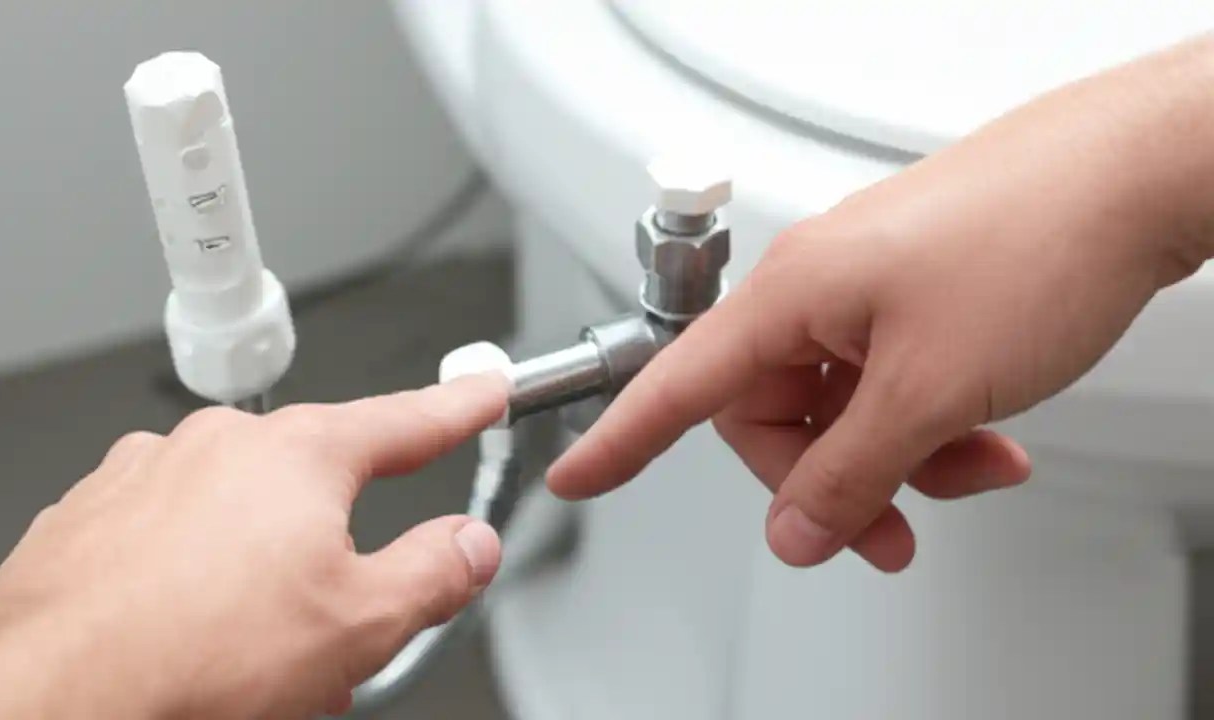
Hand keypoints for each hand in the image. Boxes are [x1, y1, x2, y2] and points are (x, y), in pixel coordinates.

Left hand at [0, 374, 507, 718]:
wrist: (50, 693)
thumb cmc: (190, 655)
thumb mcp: (359, 625)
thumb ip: (434, 573)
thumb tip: (470, 545)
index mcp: (301, 454)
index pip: (407, 421)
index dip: (457, 407)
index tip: (482, 391)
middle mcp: (224, 445)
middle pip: (317, 485)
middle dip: (337, 548)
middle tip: (335, 620)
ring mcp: (152, 472)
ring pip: (242, 518)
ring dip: (264, 570)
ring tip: (252, 650)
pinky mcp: (96, 512)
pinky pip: (174, 534)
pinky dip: (195, 575)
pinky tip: (191, 632)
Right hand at [548, 36, 1213, 571]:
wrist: (1139, 173)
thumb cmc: (1037, 238)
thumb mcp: (929, 390)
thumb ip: (850, 472)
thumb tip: (796, 529)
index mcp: (791, 294)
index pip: (678, 382)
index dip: (621, 438)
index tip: (577, 474)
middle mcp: (818, 285)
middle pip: (774, 412)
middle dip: (829, 478)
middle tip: (881, 529)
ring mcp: (869, 284)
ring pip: (842, 402)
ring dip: (897, 454)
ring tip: (968, 471)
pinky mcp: (918, 288)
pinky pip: (891, 377)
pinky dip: (930, 420)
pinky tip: (984, 436)